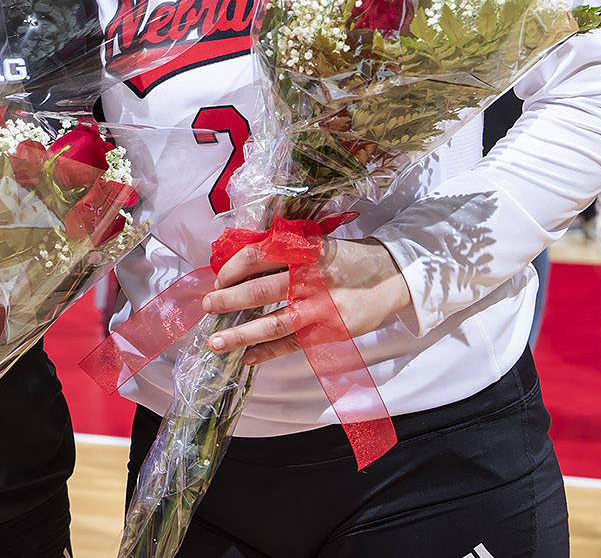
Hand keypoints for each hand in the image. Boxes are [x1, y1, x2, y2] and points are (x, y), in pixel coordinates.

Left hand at [203, 237, 412, 366]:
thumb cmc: (345, 259)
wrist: (392, 277)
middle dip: (227, 301)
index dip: (232, 268)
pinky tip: (247, 357)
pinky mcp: (330, 331)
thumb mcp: (317, 244)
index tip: (217, 278)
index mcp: (304, 250)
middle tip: (207, 307)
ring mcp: (321, 307)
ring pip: (273, 323)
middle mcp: (311, 278)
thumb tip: (237, 267)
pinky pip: (292, 344)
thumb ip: (283, 252)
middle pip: (260, 291)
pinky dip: (267, 353)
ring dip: (240, 334)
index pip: (258, 256)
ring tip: (215, 342)